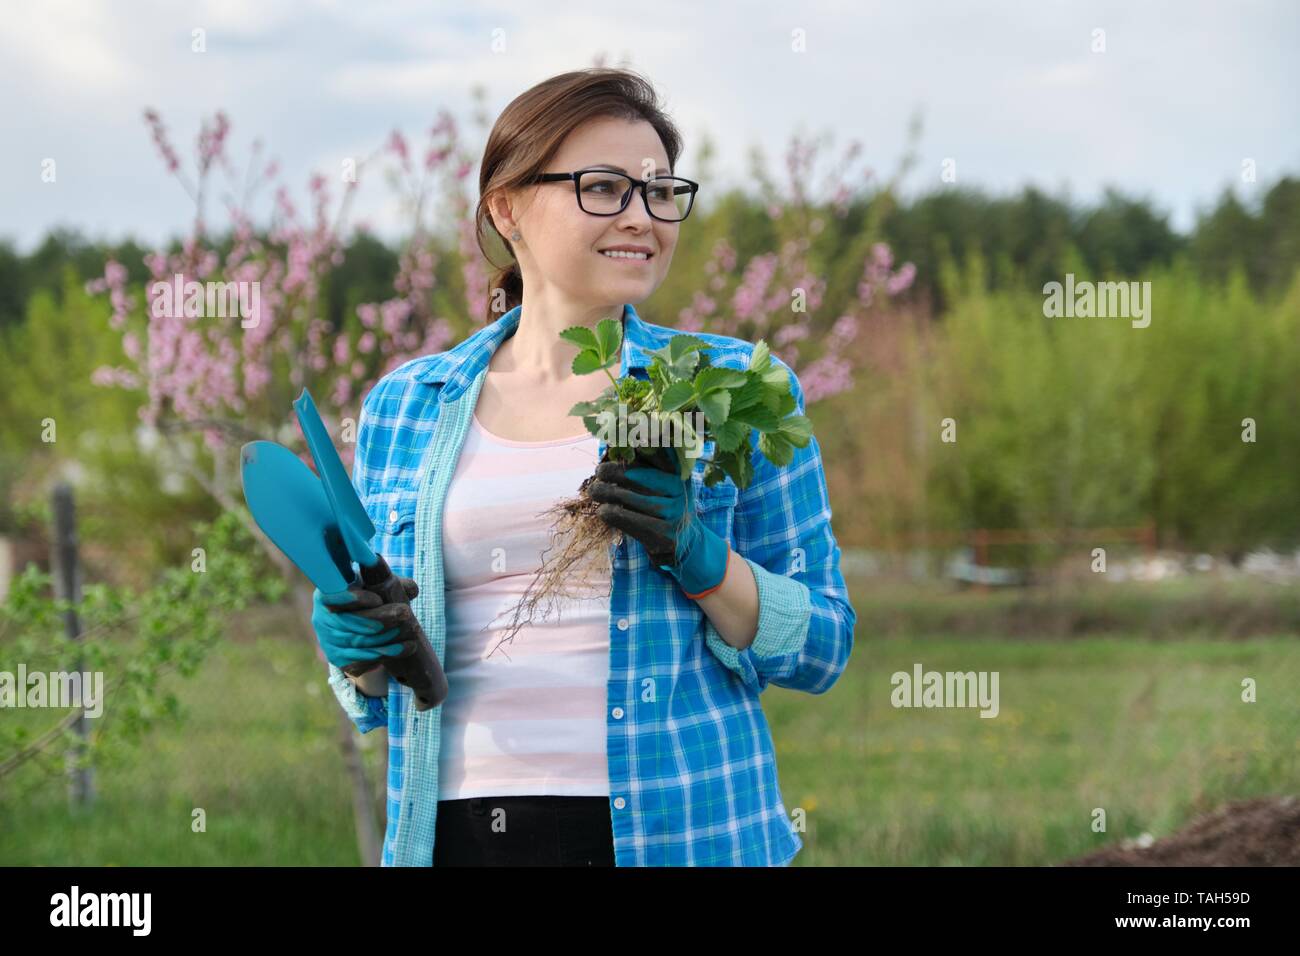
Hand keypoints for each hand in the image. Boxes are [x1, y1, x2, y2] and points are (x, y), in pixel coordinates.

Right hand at [311, 578, 420, 671]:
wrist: (361, 623)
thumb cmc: (369, 595)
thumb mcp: (378, 584)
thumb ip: (392, 582)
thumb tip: (412, 589)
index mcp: (325, 594)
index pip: (333, 597)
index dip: (354, 599)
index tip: (378, 599)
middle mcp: (321, 619)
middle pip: (350, 622)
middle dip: (381, 618)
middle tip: (405, 613)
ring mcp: (327, 641)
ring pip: (358, 642)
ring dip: (386, 638)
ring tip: (412, 631)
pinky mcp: (338, 659)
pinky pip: (360, 660)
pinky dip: (384, 654)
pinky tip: (405, 648)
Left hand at [587, 445, 730, 598]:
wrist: (685, 543)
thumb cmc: (666, 505)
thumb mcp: (666, 480)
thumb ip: (646, 462)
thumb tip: (613, 442)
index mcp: (679, 470)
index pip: (654, 452)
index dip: (631, 447)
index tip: (612, 447)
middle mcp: (680, 489)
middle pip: (639, 475)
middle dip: (613, 471)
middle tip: (599, 471)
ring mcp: (673, 512)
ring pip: (631, 498)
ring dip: (607, 493)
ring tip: (594, 491)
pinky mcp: (664, 534)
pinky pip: (630, 520)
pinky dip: (612, 514)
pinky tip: (603, 511)